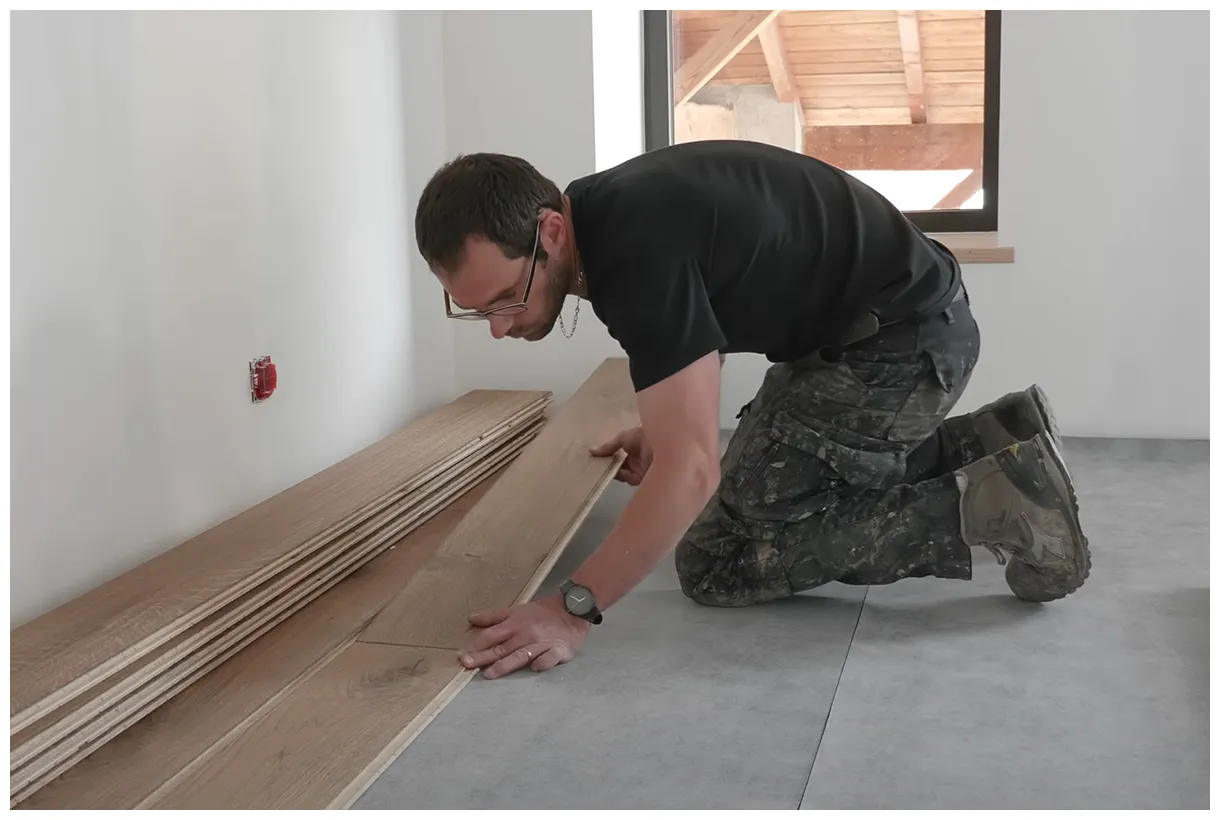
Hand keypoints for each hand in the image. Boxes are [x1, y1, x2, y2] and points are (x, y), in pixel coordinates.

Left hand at [458, 595, 591, 678]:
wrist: (572, 608)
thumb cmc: (541, 612)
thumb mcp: (515, 610)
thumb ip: (492, 617)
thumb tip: (470, 618)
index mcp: (514, 624)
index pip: (491, 636)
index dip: (476, 645)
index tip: (462, 656)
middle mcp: (525, 634)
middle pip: (502, 647)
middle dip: (483, 657)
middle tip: (467, 664)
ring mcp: (542, 643)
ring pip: (521, 655)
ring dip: (505, 664)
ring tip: (490, 673)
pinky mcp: (559, 650)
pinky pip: (550, 657)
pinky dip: (543, 662)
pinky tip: (534, 668)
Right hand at [590, 426, 652, 485]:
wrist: (664, 450)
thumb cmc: (644, 438)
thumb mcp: (623, 437)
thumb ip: (608, 446)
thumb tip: (591, 451)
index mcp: (635, 445)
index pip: (618, 452)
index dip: (606, 454)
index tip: (593, 456)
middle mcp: (636, 458)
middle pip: (618, 463)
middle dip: (606, 464)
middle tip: (591, 464)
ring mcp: (638, 469)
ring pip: (620, 472)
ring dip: (610, 470)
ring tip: (596, 468)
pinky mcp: (640, 479)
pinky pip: (625, 478)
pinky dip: (617, 476)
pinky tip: (606, 472)